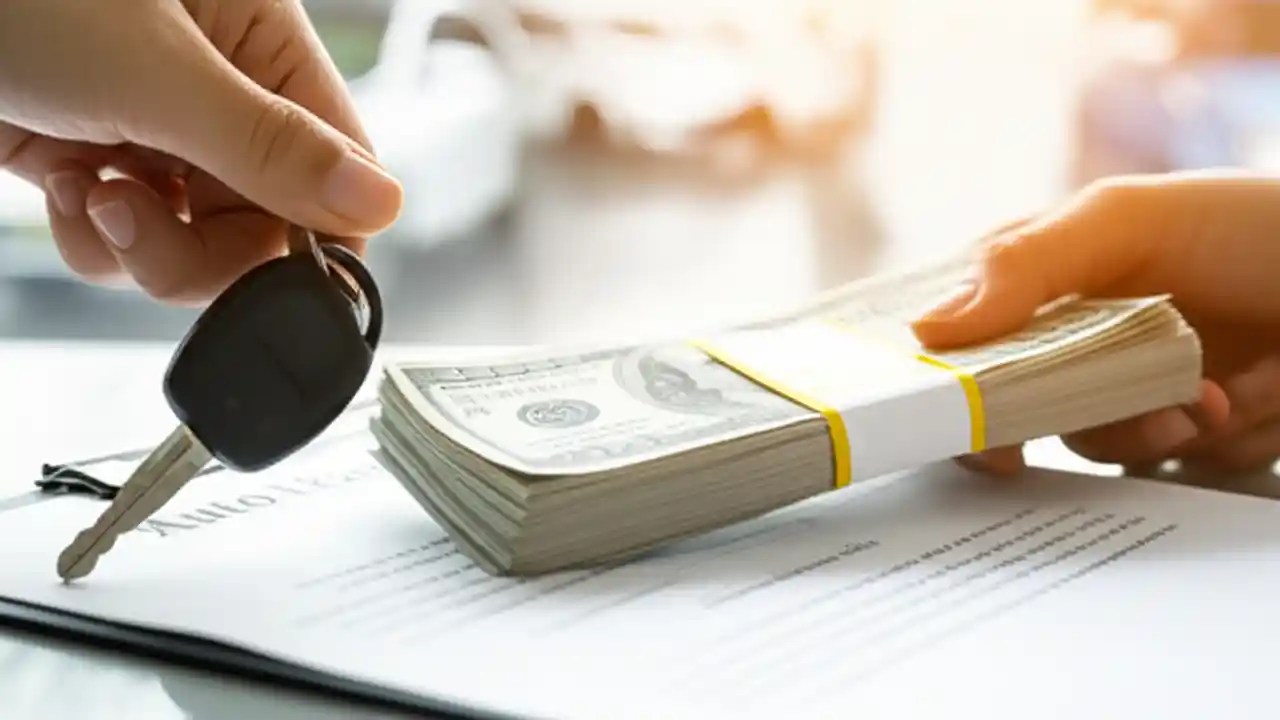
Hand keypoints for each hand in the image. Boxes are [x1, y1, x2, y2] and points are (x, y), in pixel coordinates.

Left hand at [0, 0, 402, 302]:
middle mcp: (222, 88)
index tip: (284, 285)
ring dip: (145, 244)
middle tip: (149, 228)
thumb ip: (270, 148)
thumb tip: (381, 202)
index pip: (337, 166)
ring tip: (93, 192)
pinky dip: (98, 234)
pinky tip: (66, 186)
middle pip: (271, 220)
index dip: (323, 236)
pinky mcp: (99, 154)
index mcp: (261, 43)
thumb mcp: (153, 73)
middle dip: (211, 251)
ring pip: (201, 238)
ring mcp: (159, 126)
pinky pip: (134, 234)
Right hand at [911, 170, 1279, 476]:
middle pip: (1019, 408)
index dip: (953, 390)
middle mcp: (1076, 336)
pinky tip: (1248, 400)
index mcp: (1042, 281)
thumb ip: (1024, 266)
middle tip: (1126, 411)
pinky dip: (1209, 441)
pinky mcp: (1189, 429)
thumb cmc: (1254, 226)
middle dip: (1073, 414)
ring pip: (1093, 444)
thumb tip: (925, 330)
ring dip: (1149, 430)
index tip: (965, 426)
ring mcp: (1133, 385)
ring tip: (1214, 398)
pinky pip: (1166, 466)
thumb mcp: (1127, 218)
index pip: (962, 342)